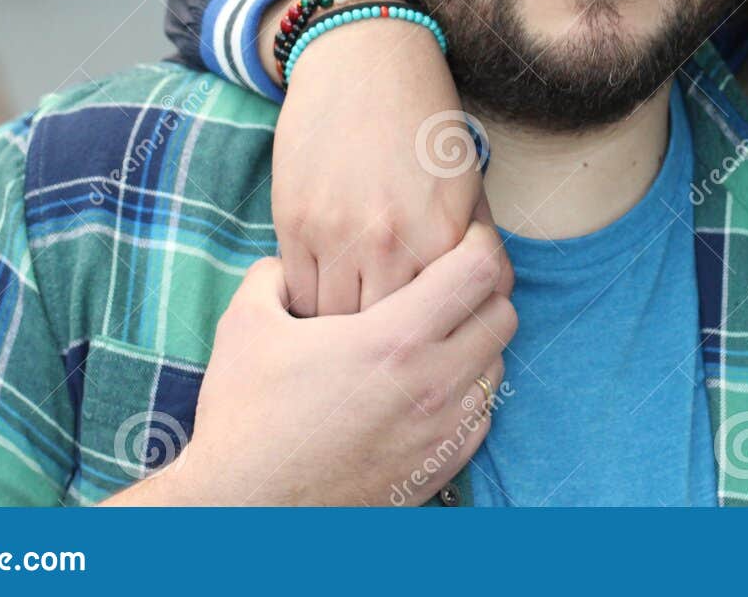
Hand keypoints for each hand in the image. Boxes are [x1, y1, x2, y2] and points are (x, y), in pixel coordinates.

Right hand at [108, 230, 515, 505]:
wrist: (243, 511)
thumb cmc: (244, 417)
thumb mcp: (246, 325)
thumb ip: (272, 275)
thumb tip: (283, 262)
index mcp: (395, 339)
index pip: (480, 272)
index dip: (479, 244)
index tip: (464, 238)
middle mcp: (433, 384)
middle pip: (503, 315)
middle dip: (485, 291)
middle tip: (452, 283)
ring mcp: (441, 432)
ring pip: (498, 366)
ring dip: (478, 343)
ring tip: (438, 335)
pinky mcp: (439, 469)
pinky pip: (483, 416)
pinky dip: (468, 392)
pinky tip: (429, 386)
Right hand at [264, 2, 495, 316]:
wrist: (366, 61)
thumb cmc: (425, 123)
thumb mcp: (467, 184)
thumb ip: (474, 247)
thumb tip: (487, 299)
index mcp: (441, 236)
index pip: (443, 321)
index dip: (437, 335)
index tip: (429, 334)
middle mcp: (391, 242)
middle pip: (385, 333)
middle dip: (386, 345)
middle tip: (386, 348)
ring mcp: (337, 233)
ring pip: (336, 320)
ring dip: (343, 332)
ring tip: (351, 336)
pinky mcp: (295, 223)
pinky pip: (300, 290)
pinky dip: (310, 306)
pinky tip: (321, 304)